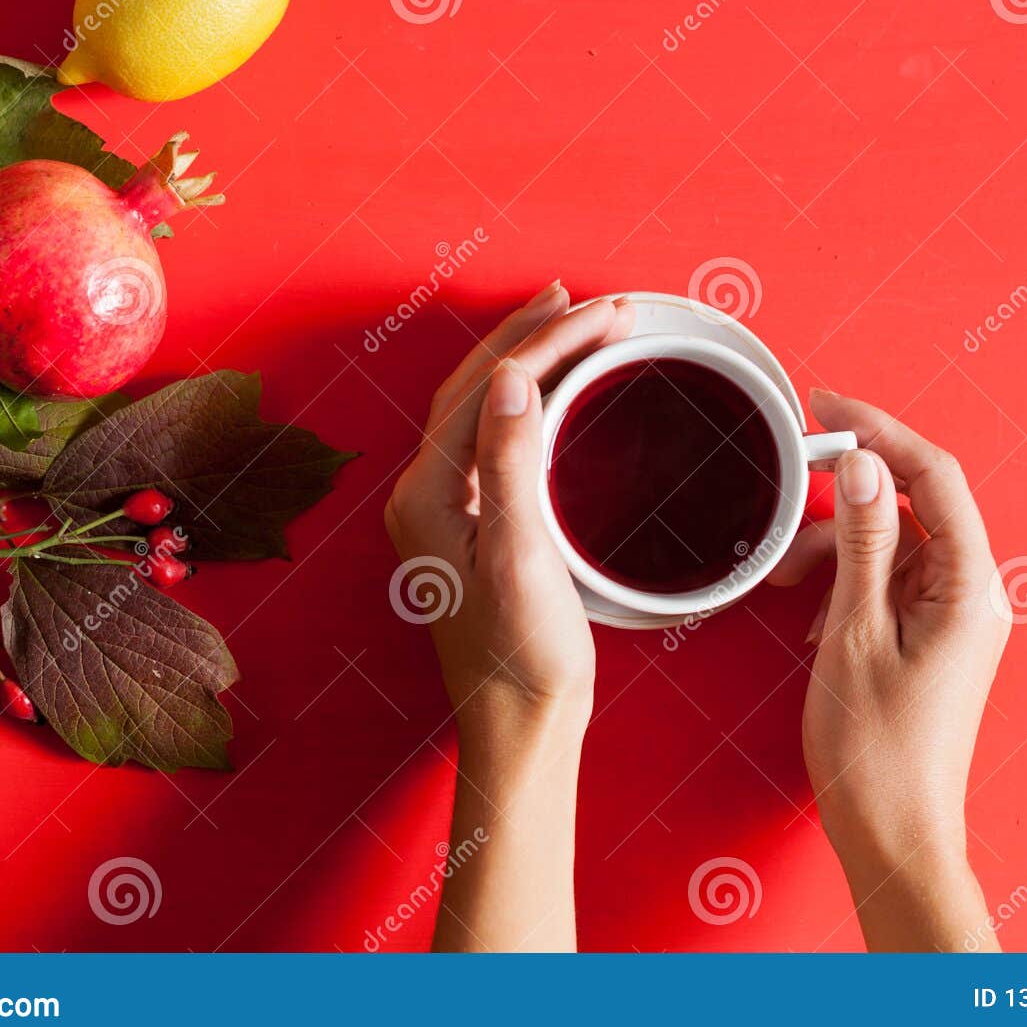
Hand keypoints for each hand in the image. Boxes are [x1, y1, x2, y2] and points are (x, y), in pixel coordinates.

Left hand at [384, 284, 633, 950]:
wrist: (518, 727)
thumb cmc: (521, 661)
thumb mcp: (521, 559)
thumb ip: (509, 467)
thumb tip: (509, 380)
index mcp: (427, 496)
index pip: (487, 388)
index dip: (546, 340)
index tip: (602, 312)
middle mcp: (425, 496)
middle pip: (474, 387)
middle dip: (531, 334)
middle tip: (586, 300)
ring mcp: (446, 512)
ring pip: (481, 408)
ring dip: (526, 361)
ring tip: (569, 325)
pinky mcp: (472, 529)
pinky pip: (495, 441)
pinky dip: (528, 403)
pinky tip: (552, 396)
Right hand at [768, 391, 1007, 950]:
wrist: (893, 833)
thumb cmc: (877, 751)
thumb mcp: (854, 632)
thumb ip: (860, 543)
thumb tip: (862, 465)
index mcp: (970, 588)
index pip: (934, 475)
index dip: (880, 430)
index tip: (826, 407)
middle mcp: (972, 594)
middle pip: (912, 505)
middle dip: (846, 497)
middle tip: (792, 489)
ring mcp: (952, 616)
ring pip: (892, 544)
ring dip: (836, 548)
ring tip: (786, 581)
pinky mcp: (929, 637)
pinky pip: (887, 581)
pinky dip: (845, 582)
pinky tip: (811, 612)